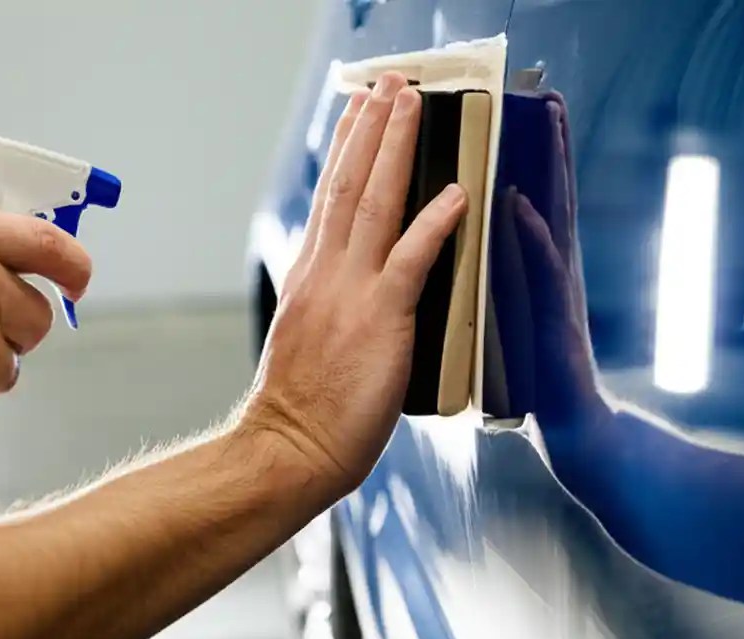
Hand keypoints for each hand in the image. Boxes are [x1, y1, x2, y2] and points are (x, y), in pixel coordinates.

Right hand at [243, 72, 466, 488]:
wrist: (288, 449)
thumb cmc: (301, 410)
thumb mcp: (305, 338)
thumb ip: (325, 302)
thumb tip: (342, 287)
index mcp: (309, 276)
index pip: (330, 199)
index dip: (346, 151)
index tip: (357, 113)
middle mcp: (325, 272)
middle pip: (349, 184)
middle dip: (371, 129)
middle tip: (389, 84)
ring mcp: (352, 292)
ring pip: (375, 203)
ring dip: (396, 148)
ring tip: (411, 104)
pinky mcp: (383, 319)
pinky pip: (413, 259)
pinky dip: (435, 222)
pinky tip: (455, 192)